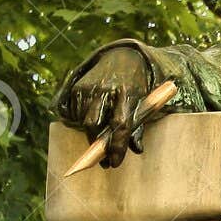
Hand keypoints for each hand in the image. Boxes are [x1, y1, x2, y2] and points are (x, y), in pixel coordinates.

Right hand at [65, 48, 152, 167]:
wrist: (124, 58)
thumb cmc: (137, 87)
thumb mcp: (143, 104)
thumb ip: (138, 126)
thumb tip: (136, 150)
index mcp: (128, 92)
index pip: (120, 124)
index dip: (117, 146)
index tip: (114, 162)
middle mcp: (106, 89)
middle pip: (94, 124)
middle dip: (97, 145)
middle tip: (104, 161)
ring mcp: (90, 87)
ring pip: (84, 121)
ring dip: (91, 136)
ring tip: (101, 139)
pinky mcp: (78, 87)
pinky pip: (77, 114)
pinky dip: (83, 123)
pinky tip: (95, 121)